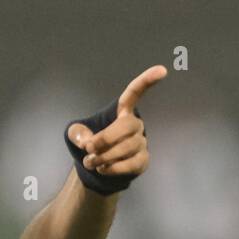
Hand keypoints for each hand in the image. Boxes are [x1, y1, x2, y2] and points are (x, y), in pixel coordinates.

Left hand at [68, 65, 166, 182]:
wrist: (99, 168)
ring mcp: (141, 143)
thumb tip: (85, 140)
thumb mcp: (77, 134)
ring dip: (104, 156)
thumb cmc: (92, 143)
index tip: (162, 70)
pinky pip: (130, 164)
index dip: (147, 81)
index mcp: (121, 112)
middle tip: (88, 149)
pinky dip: (112, 168)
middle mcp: (135, 125)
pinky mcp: (142, 161)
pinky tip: (103, 168)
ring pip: (126, 147)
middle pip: (126, 126)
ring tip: (90, 161)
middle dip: (105, 138)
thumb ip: (77, 132)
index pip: (134, 93)